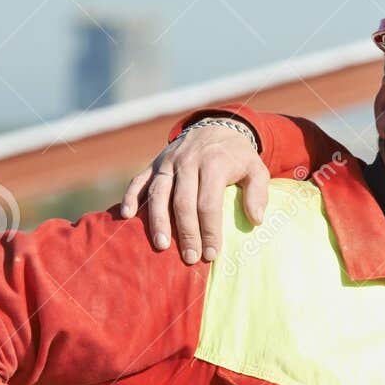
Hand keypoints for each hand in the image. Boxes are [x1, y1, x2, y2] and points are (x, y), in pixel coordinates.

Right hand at [121, 118, 268, 263]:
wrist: (215, 126)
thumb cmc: (237, 156)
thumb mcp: (256, 169)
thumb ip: (258, 192)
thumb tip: (255, 220)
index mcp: (213, 164)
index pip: (209, 203)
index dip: (210, 230)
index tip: (212, 253)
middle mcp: (187, 162)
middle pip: (183, 202)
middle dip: (186, 232)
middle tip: (190, 258)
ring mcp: (168, 162)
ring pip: (158, 193)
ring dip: (158, 220)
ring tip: (161, 245)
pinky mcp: (154, 163)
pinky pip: (139, 180)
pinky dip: (130, 197)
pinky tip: (126, 216)